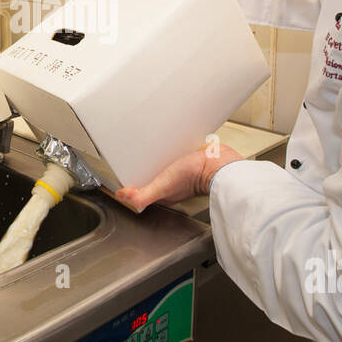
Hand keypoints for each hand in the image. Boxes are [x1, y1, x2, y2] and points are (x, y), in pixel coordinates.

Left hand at [113, 144, 245, 212]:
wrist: (219, 164)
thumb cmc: (195, 177)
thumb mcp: (163, 186)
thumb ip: (143, 195)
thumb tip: (122, 197)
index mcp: (165, 194)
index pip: (144, 188)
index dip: (133, 181)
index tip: (124, 174)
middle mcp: (174, 185)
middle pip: (154, 175)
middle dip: (144, 168)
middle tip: (133, 157)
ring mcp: (183, 172)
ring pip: (166, 165)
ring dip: (158, 157)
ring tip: (149, 148)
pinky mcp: (192, 159)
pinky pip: (178, 155)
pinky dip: (172, 151)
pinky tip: (168, 144)